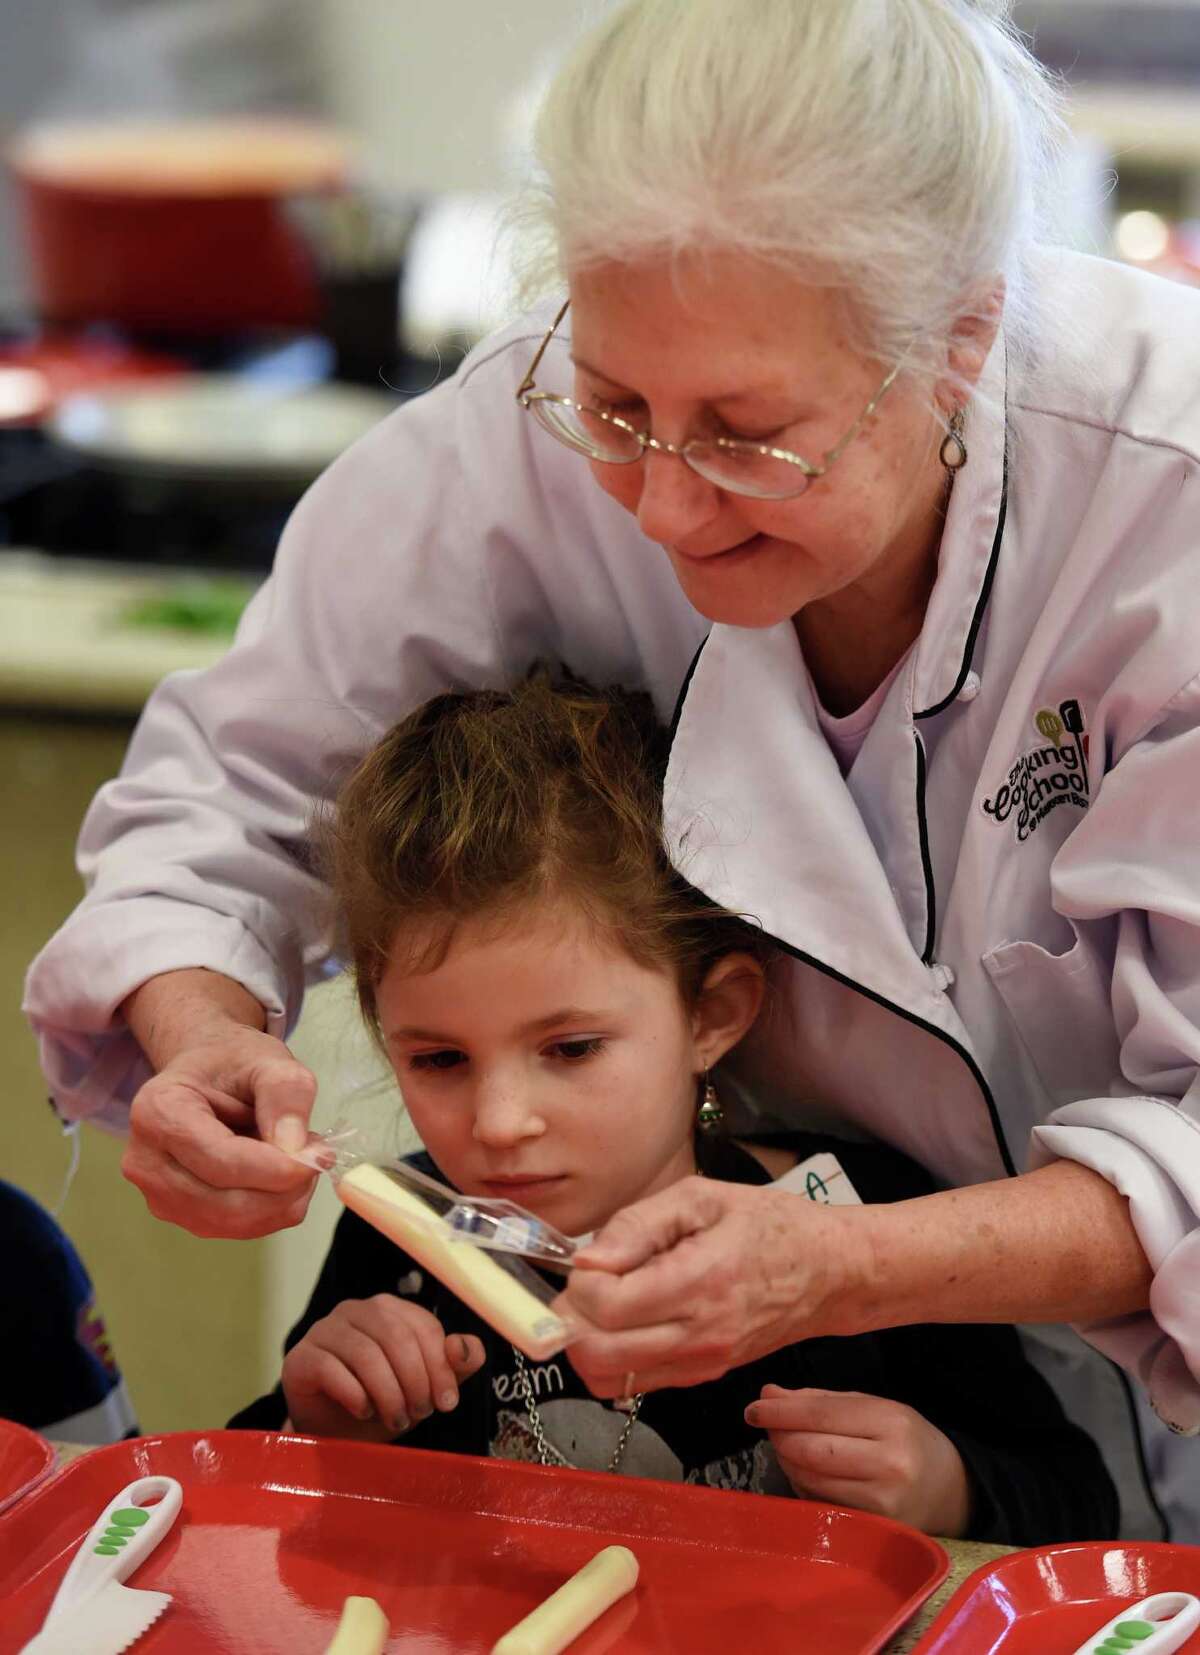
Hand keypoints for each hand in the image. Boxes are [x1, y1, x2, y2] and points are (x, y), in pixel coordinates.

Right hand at [122, 1025, 319, 1238]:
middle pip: (227, 1202)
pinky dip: (272, 1209)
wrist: (207, 1073)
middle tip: (319, 1154)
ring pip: (235, 1223)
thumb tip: (294, 1148)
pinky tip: (281, 1175)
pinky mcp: (181, 1215)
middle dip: (286, 1188)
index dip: (277, 1168)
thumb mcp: (269, 1060)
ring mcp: (159, 1195)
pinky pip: (238, 1229)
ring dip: (283, 1200)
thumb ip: (286, 1093)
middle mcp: (147, 1162)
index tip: (321, 1155)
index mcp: (159, 1111)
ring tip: (299, 1158)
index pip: (221, 1160)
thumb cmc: (233, 1063)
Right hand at [282, 1297, 486, 1440]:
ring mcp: (324, 1330)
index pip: (423, 1326)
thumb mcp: (424, 1387)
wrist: (334, 1435)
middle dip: (415, 1381)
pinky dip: (355, 1396)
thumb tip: (467, 1348)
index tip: (447, 1403)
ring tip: (395, 1419)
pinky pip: (331, 1370)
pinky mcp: (300, 1357)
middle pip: (395, 1337)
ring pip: (365, 1354)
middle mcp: (356, 1310)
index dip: (440, 1366)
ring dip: (388, 1394)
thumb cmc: (381, 1403)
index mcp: (389, 1310)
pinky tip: (364, 1412)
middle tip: (419, 1414)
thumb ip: (453, 1365)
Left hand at [558, 1176, 864, 1396]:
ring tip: (605, 1303)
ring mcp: (701, 1363)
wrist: (828, 1272)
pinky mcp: (701, 1376)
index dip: (579, 1284)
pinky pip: (633, 1386)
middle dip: (572, 1319)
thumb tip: (587, 1259)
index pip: (606, 1308)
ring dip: (587, 1343)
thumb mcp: (703, 1198)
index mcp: (700, 1281)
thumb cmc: (768, 1226)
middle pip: (596, 1355)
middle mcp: (699, 1335)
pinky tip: (628, 1320)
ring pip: (607, 1380)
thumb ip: (638, 1224)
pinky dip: (613, 1358)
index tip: (589, 1260)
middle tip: (586, 1285)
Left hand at [746, 1385, 970, 1535]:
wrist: (951, 1491)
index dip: (781, 1411)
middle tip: (765, 1423)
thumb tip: (769, 1395)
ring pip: (811, 1479)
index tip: (754, 1407)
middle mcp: (889, 1464)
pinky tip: (804, 1471)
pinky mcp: (873, 1528)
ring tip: (784, 1444)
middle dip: (779, 1435)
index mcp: (891, 1422)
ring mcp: (882, 1502)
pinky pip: (820, 1502)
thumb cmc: (907, 1441)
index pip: (822, 1414)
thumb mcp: (874, 1408)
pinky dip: (803, 1484)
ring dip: (786, 1459)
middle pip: (811, 1449)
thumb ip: (820, 1400)